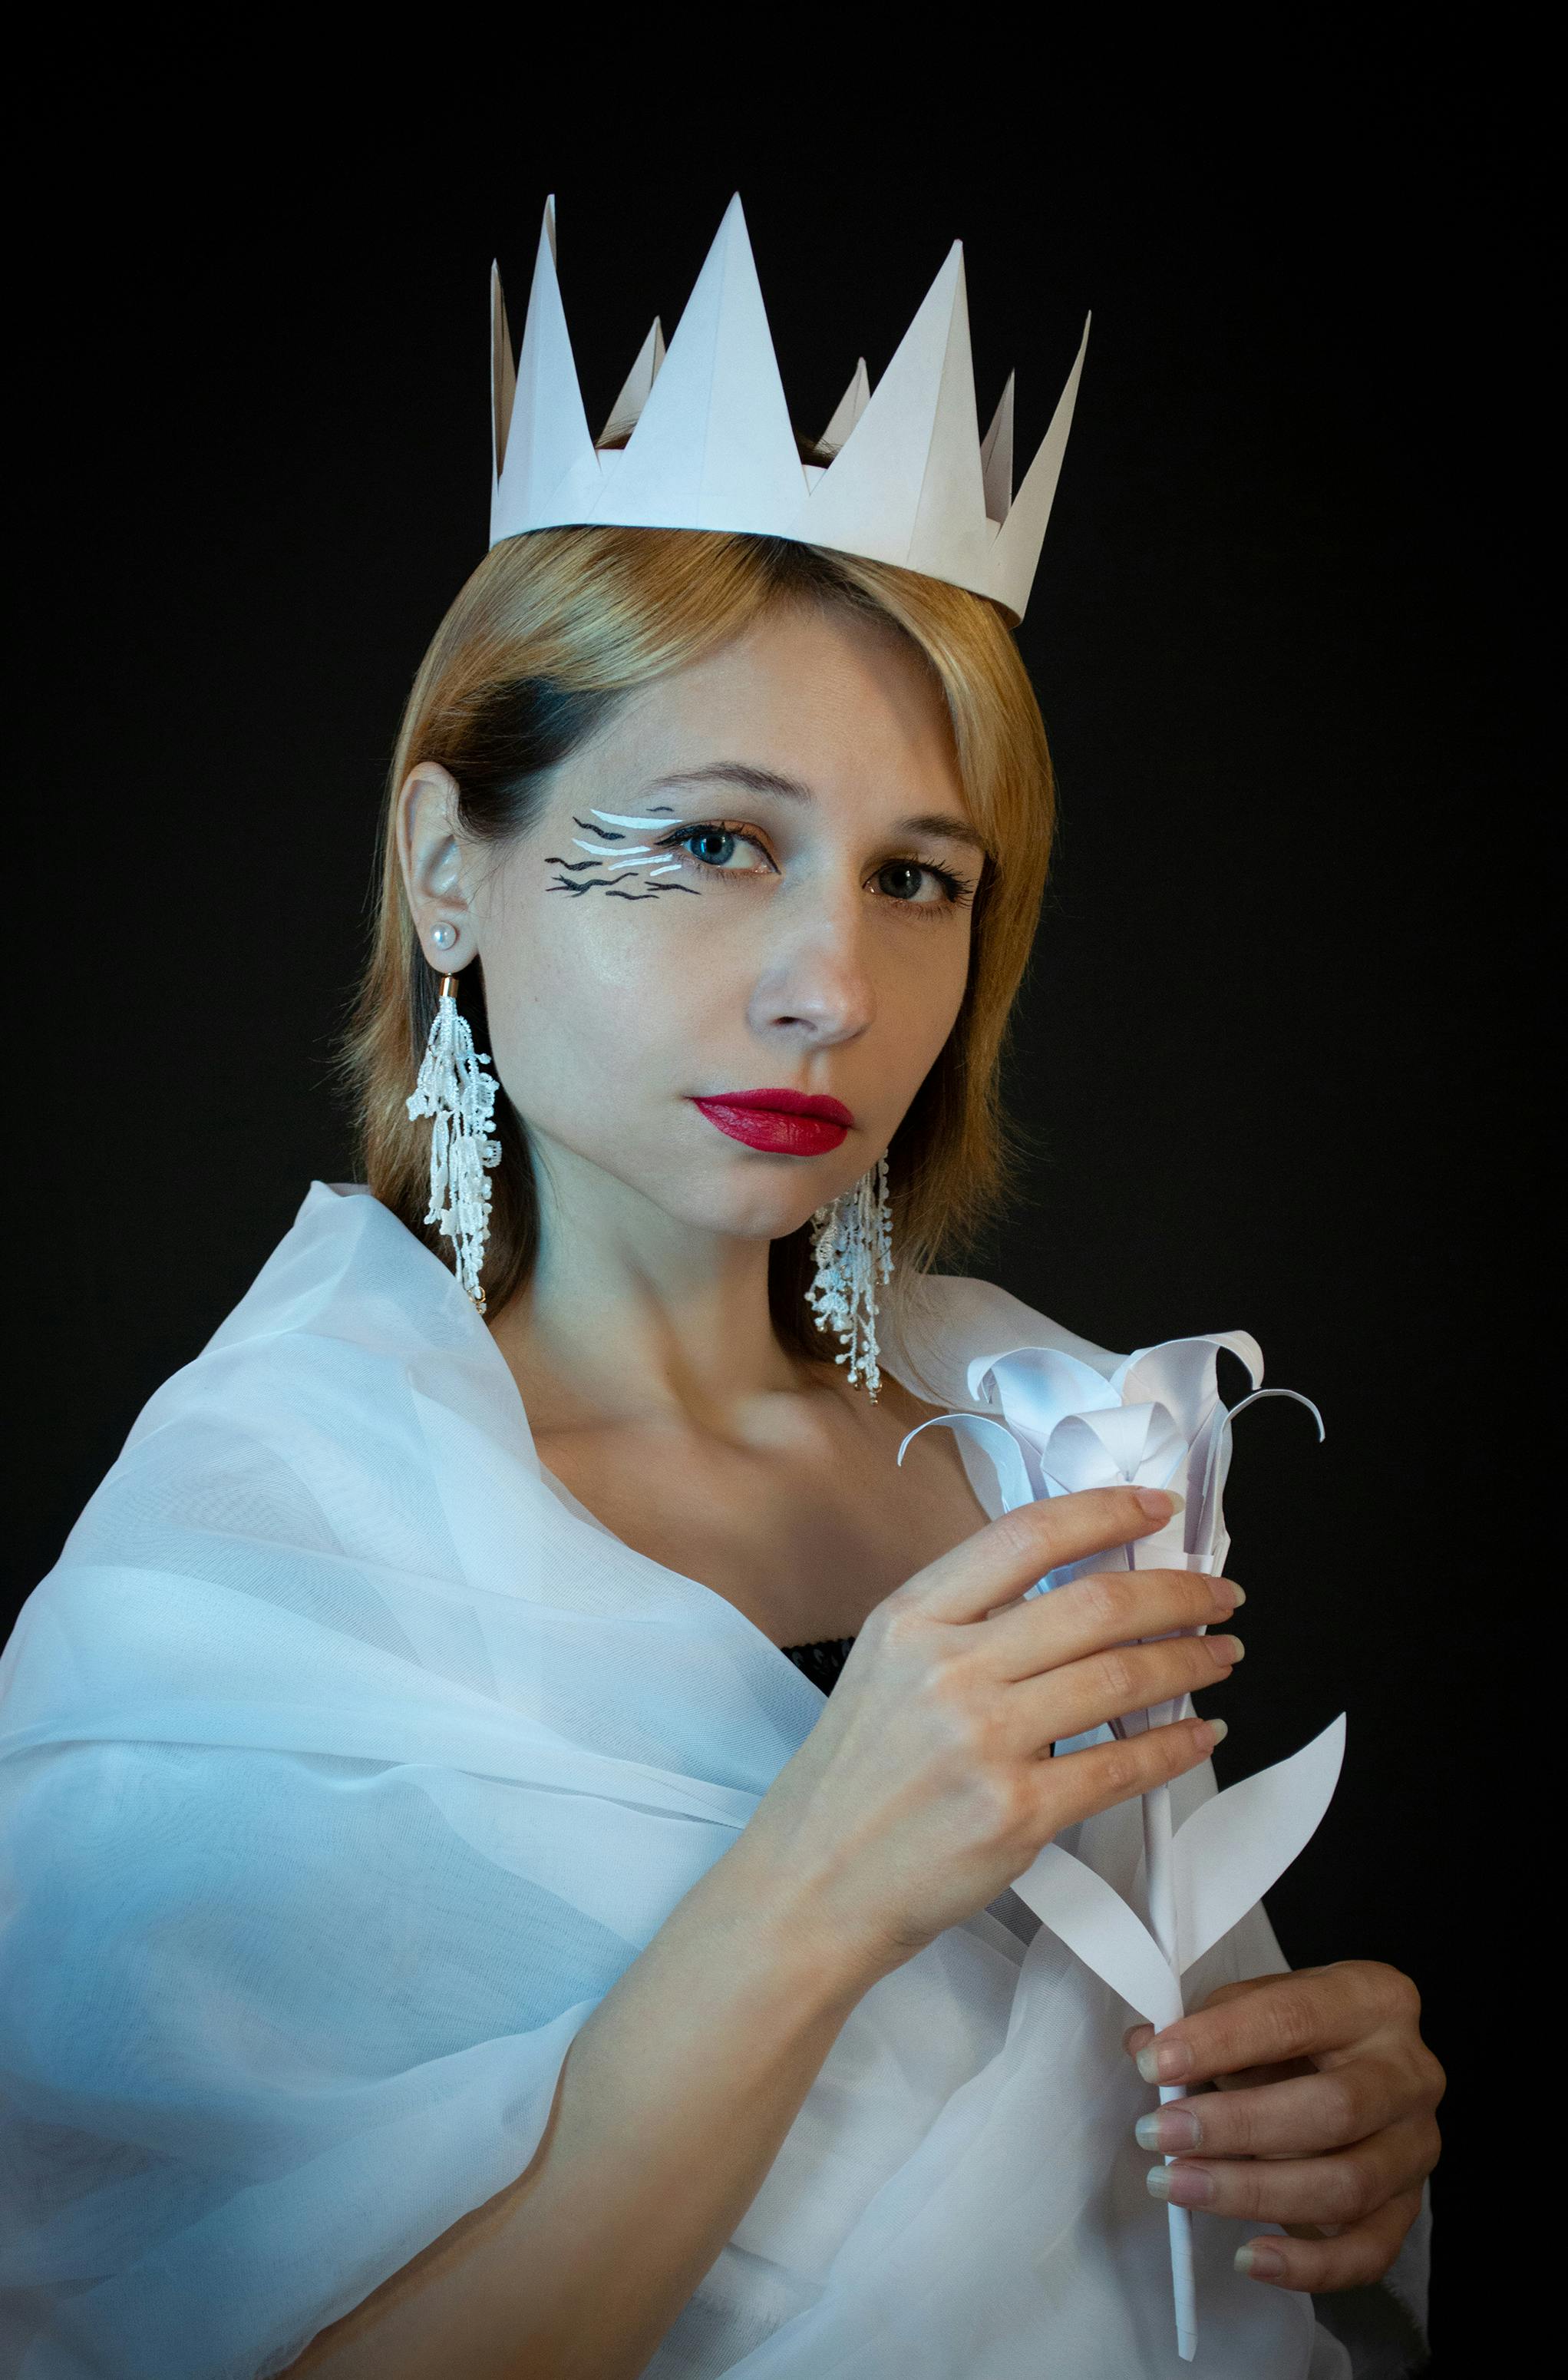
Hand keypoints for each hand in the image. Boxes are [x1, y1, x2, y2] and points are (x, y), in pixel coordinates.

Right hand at [746, 1487, 1243, 1986]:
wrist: (813, 1883)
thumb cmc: (856, 1777)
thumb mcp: (886, 1666)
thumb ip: (967, 1621)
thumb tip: (1079, 1587)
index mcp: (912, 1617)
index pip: (1028, 1535)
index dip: (1107, 1511)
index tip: (1160, 1508)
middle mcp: (947, 1668)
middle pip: (1094, 1604)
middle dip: (1177, 1593)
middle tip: (1220, 1596)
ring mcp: (983, 1741)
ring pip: (1121, 1678)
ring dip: (1190, 1662)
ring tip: (1221, 1656)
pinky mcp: (1016, 1812)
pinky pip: (1122, 1765)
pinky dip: (1176, 1746)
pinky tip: (1200, 1735)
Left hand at [1123, 1962, 1443, 2292]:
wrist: (1358, 2064)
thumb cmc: (1298, 2030)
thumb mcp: (1258, 2003)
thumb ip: (1208, 2023)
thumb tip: (1145, 2047)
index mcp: (1373, 1998)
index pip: (1295, 2016)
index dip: (1221, 2041)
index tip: (1155, 2064)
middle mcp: (1410, 2072)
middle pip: (1333, 2109)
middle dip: (1236, 2127)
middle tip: (1159, 2134)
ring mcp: (1417, 2145)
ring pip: (1347, 2185)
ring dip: (1253, 2193)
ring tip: (1178, 2187)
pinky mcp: (1411, 2206)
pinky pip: (1369, 2251)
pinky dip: (1309, 2264)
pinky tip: (1248, 2257)